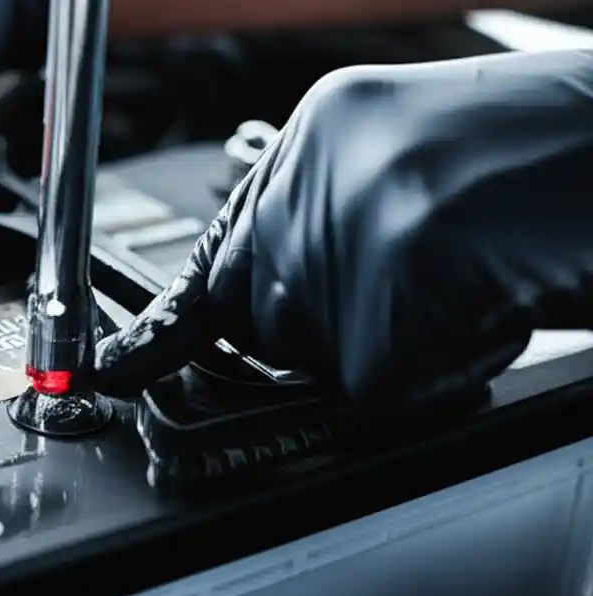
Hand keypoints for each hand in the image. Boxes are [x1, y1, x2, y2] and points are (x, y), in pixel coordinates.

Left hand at [94, 50, 592, 410]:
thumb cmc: (556, 164)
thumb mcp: (420, 172)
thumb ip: (331, 227)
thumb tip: (273, 306)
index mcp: (320, 133)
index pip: (214, 252)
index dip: (166, 322)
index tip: (118, 365)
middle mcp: (317, 172)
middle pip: (265, 322)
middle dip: (333, 335)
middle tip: (427, 291)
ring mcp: (345, 230)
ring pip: (323, 362)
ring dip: (398, 349)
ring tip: (478, 281)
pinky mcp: (385, 292)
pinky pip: (384, 392)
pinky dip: (447, 372)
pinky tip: (493, 306)